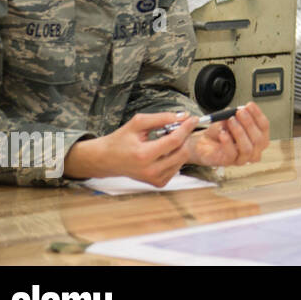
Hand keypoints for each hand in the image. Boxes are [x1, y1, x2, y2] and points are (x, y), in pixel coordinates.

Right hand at [63, 111, 199, 187]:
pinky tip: (164, 151)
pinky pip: (176, 168)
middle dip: (185, 137)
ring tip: (167, 139)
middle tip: (179, 128)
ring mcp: (154, 179)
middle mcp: (150, 170)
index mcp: (143, 155)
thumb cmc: (120, 140)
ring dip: (180, 147)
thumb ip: (161, 118)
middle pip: (182, 152)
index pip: (174, 141)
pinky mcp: (158, 183)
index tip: (193, 119)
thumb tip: (183, 116)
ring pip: (182, 160)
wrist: (107, 160)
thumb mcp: (138, 123)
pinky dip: (175, 157)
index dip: (186, 128)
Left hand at [185, 102, 270, 167]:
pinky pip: (232, 154)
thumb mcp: (228, 119)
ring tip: (231, 121)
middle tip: (240, 112)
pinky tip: (223, 133)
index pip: (264, 127)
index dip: (258, 115)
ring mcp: (242, 158)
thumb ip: (234, 115)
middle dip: (249, 123)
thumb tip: (239, 110)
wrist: (203, 142)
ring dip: (239, 132)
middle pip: (259, 139)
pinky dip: (227, 142)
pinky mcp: (228, 162)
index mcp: (257, 137)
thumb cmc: (219, 132)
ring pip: (247, 149)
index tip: (250, 105)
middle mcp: (253, 150)